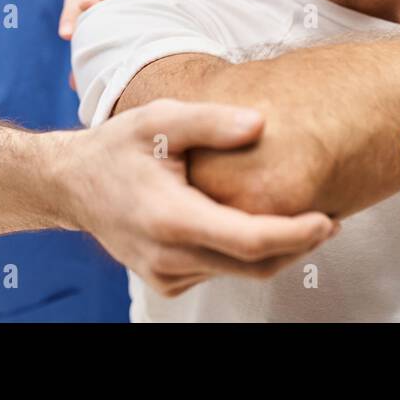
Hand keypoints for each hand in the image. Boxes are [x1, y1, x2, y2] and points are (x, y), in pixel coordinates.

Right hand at [58, 98, 337, 297]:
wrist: (71, 184)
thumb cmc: (116, 147)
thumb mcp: (160, 119)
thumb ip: (210, 121)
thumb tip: (259, 124)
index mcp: (170, 218)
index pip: (250, 241)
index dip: (295, 234)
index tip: (327, 220)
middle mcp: (168, 256)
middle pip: (253, 265)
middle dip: (296, 246)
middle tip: (328, 219)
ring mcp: (165, 274)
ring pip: (238, 273)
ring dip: (272, 251)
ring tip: (298, 218)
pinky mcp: (164, 281)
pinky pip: (217, 273)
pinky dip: (242, 255)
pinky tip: (251, 225)